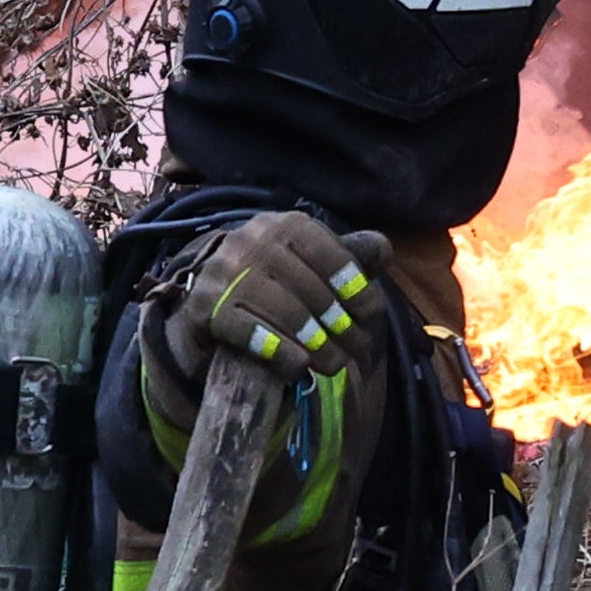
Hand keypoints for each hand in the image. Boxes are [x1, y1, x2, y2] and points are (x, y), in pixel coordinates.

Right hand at [163, 212, 376, 377]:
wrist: (211, 297)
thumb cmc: (276, 279)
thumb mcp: (311, 261)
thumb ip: (348, 255)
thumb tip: (383, 251)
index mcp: (284, 224)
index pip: (329, 254)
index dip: (355, 286)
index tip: (370, 314)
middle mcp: (252, 240)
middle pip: (310, 287)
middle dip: (340, 324)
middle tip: (358, 349)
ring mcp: (225, 272)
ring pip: (285, 311)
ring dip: (317, 343)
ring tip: (335, 364)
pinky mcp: (207, 307)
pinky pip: (250, 332)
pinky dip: (279, 350)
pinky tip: (299, 366)